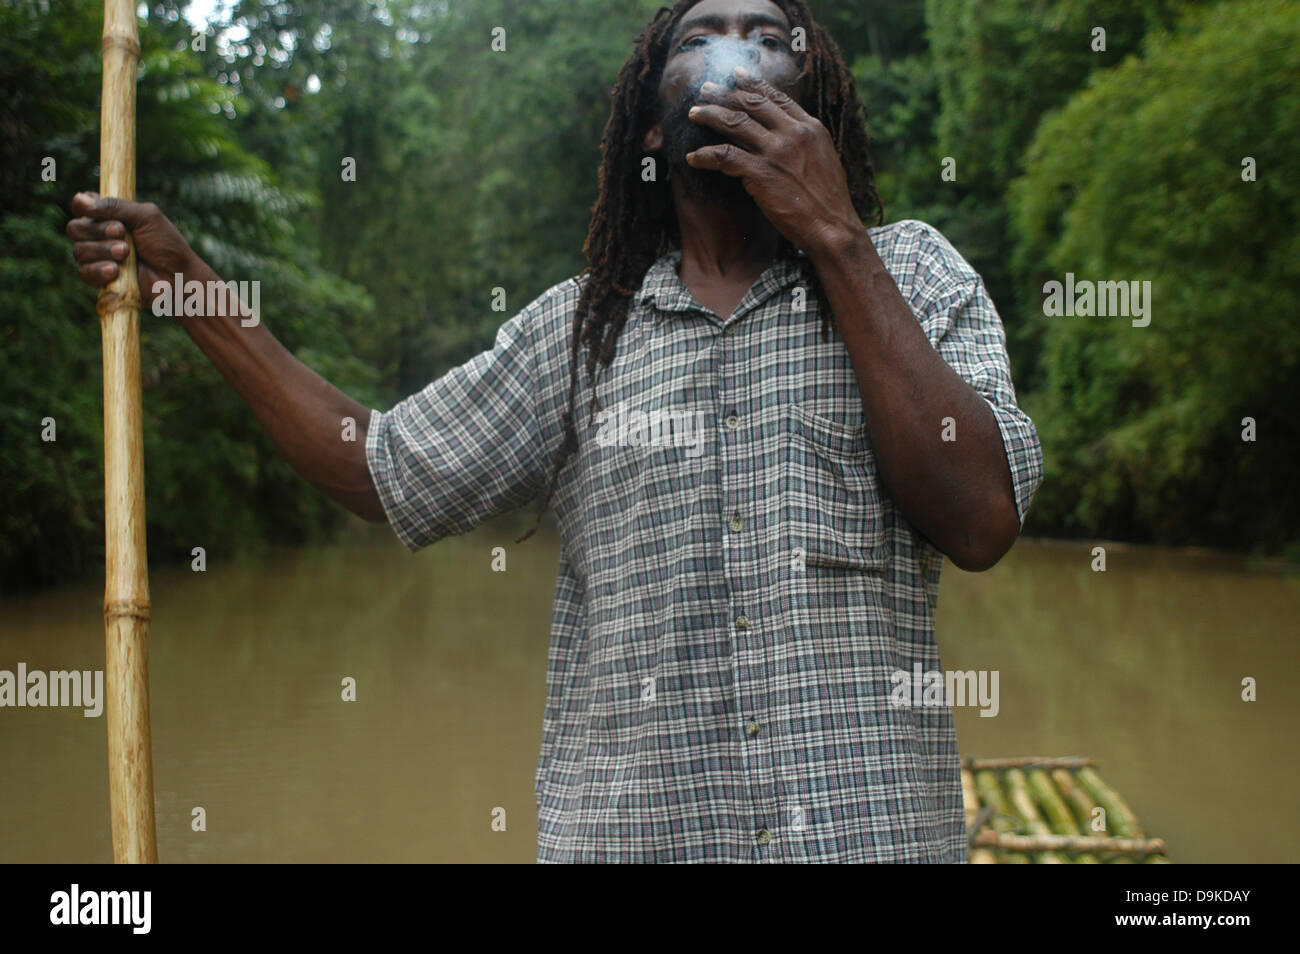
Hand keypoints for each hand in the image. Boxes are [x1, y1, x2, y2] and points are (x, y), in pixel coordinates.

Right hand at [66, 192, 198, 308]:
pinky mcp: (100, 279)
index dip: (83, 207)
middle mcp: (99, 236)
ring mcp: (98, 258)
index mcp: (109, 216)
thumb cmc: (167, 245)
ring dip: (103, 250)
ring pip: (79, 250)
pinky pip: (84, 272)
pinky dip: (99, 270)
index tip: (95, 210)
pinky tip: (116, 271)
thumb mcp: (146, 217)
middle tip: (122, 234)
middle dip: (98, 231)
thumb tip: (79, 198)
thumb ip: (115, 206)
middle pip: (75, 228)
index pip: (80, 206)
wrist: (178, 277)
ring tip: (126, 254)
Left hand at [685, 68, 862, 255]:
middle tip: (706, 89)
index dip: (753, 84)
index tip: (736, 74)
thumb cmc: (828, 201)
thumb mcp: (824, 158)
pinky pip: (725, 156)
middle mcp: (793, 133)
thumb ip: (804, 141)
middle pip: (753, 104)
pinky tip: (692, 158)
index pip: (777, 98)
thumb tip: (787, 133)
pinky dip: (705, 155)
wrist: (832, 227)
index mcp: (810, 128)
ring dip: (711, 115)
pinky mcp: (761, 173)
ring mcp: (776, 152)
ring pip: (735, 123)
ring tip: (694, 113)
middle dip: (725, 93)